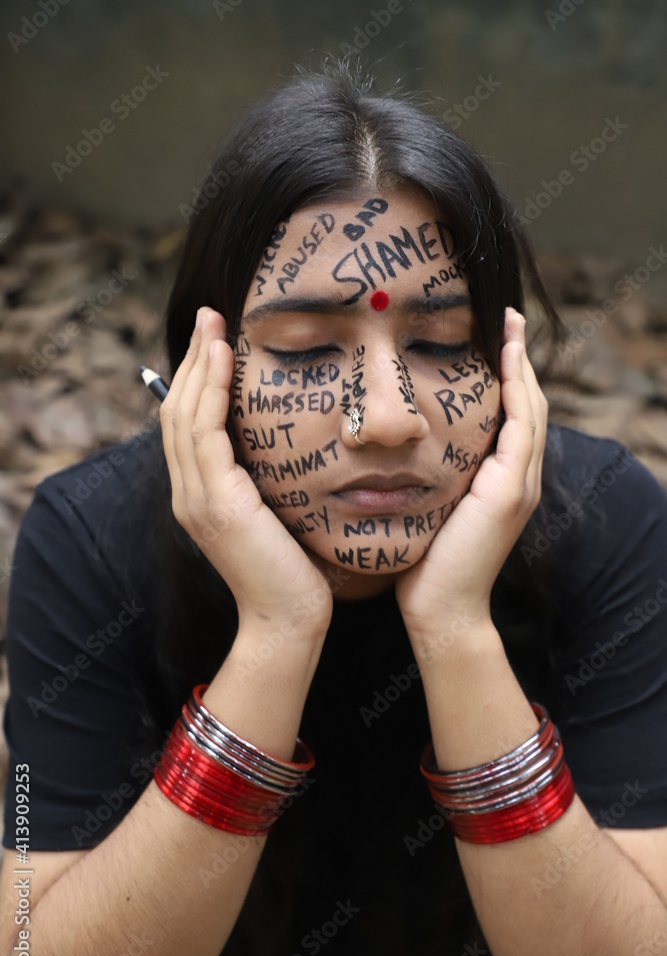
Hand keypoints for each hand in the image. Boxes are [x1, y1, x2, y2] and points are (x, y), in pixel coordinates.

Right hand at [159, 307, 333, 635]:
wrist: (290, 620)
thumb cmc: (295, 571)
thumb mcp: (276, 514)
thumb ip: (267, 480)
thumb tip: (287, 443)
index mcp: (200, 496)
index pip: (188, 425)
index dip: (197, 379)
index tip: (215, 340)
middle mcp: (188, 494)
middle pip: (178, 410)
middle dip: (194, 360)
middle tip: (209, 317)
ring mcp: (196, 499)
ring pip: (186, 415)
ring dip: (200, 365)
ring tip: (214, 325)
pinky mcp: (216, 503)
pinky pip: (206, 433)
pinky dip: (212, 392)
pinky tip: (226, 361)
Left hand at [395, 308, 547, 638]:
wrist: (439, 611)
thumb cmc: (423, 565)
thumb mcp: (426, 509)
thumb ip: (424, 476)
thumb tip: (389, 448)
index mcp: (499, 481)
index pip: (508, 415)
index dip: (504, 374)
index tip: (489, 337)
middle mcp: (517, 477)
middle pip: (527, 402)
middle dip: (517, 357)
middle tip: (504, 315)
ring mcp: (519, 483)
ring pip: (530, 406)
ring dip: (520, 361)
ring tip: (508, 322)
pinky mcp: (509, 489)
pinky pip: (520, 424)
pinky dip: (516, 387)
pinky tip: (503, 355)